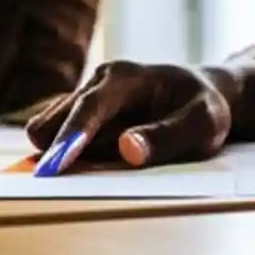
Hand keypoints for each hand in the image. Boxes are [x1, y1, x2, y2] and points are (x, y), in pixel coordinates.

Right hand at [26, 61, 231, 174]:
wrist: (201, 93)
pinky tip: (97, 161)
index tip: (57, 164)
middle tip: (72, 177)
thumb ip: (167, 136)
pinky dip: (69, 155)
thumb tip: (127, 150)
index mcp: (125, 77)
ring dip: (65, 154)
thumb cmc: (203, 108)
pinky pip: (59, 137)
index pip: (89, 106)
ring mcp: (87, 97)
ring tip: (103, 164)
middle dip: (57, 149)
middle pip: (56, 118)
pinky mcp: (83, 114)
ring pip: (51, 129)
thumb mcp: (203, 124)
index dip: (71, 135)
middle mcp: (98, 82)